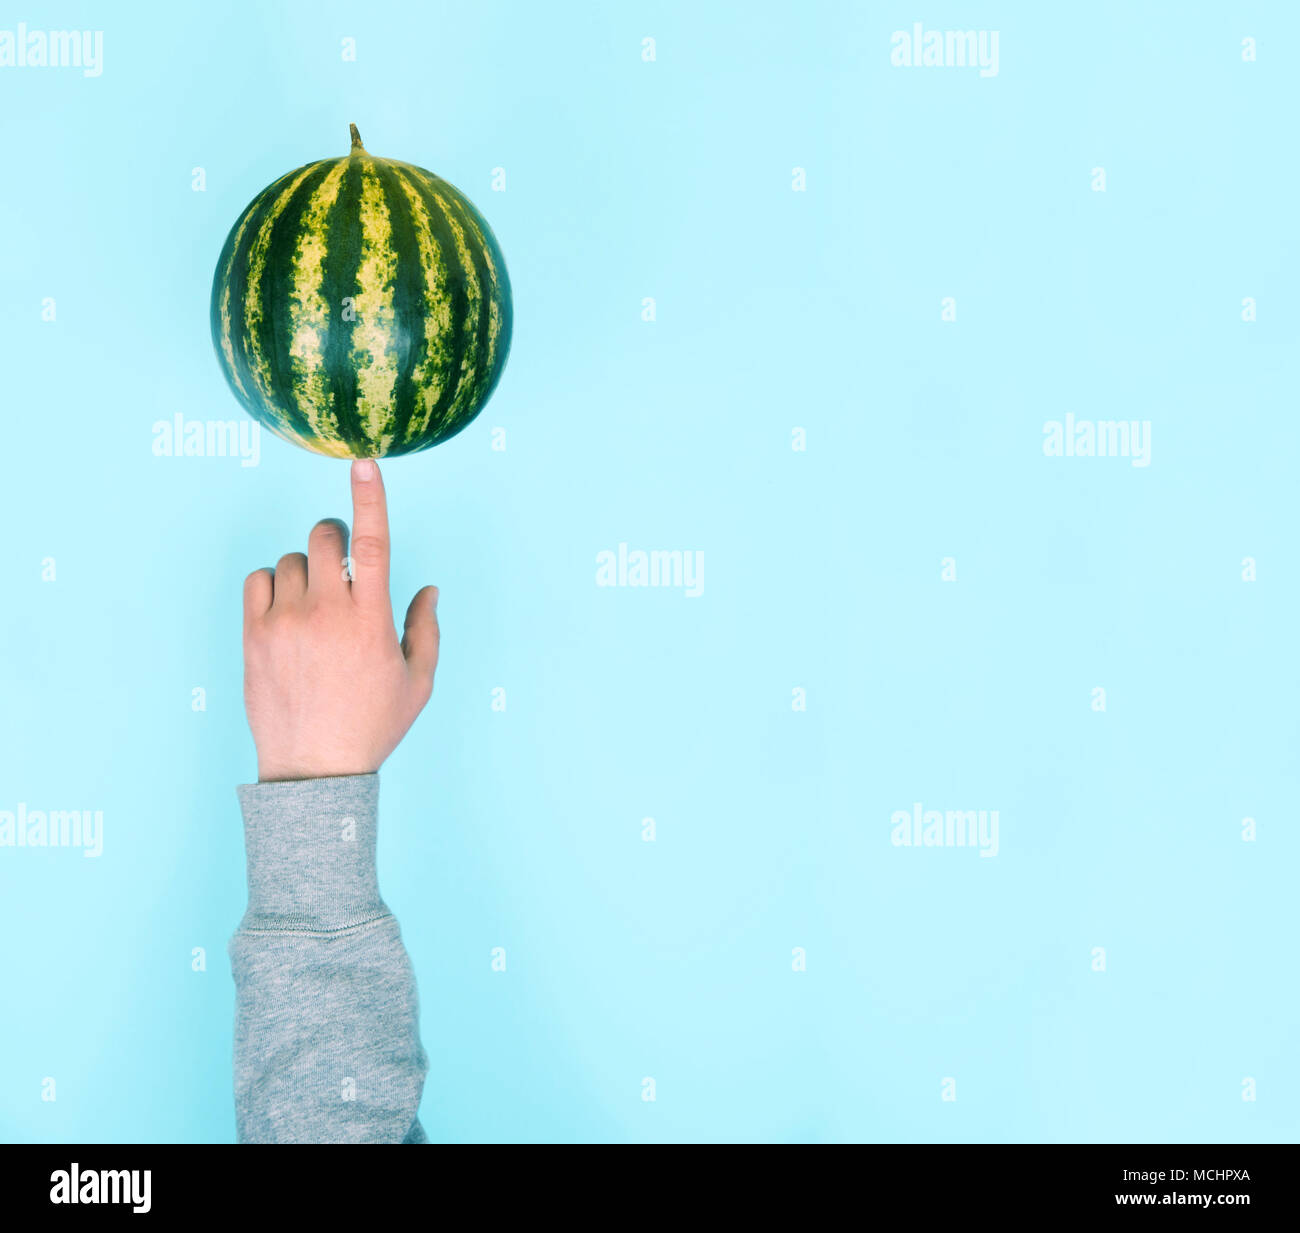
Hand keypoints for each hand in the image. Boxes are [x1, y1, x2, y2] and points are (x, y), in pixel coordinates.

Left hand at [242, 458, 439, 781]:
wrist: (314, 770)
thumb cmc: (372, 725)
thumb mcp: (418, 682)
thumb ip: (426, 628)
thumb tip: (426, 588)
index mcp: (372, 620)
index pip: (372, 543)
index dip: (370, 498)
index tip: (364, 463)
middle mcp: (327, 613)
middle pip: (325, 537)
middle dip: (337, 539)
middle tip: (343, 565)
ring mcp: (285, 622)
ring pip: (292, 559)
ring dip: (308, 570)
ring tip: (316, 607)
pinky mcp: (253, 635)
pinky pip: (258, 579)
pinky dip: (274, 584)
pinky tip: (288, 610)